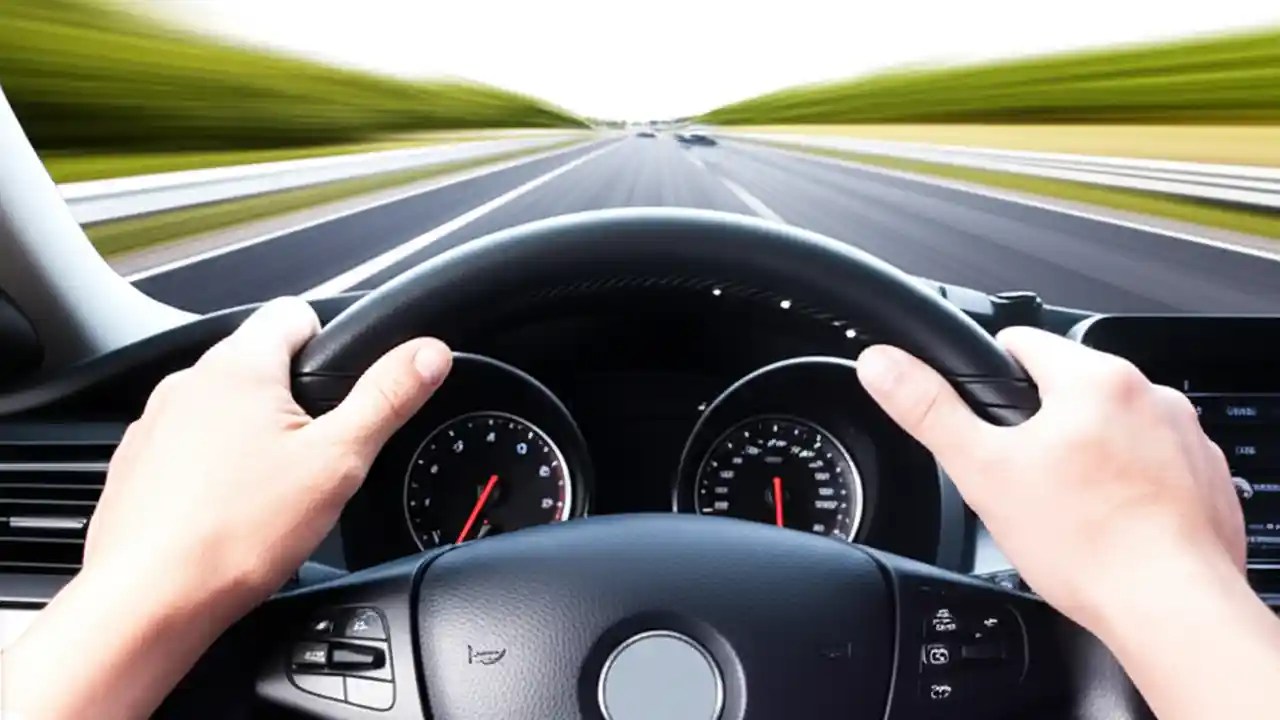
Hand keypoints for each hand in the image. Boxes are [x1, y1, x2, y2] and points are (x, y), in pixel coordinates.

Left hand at [5, 297, 451, 719]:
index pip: (293, 313)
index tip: (341, 385)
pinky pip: (187, 448)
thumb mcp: (338, 461)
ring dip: (250, 434)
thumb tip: (428, 354)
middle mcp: (188, 383)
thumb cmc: (238, 533)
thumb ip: (387, 399)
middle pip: (258, 363)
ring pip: (222, 408)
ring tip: (274, 491)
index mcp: (240, 367)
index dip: (329, 342)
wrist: (150, 601)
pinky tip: (231, 512)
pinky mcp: (136, 466)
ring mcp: (154, 424)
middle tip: (317, 455)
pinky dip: (212, 468)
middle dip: (293, 399)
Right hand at [856, 327, 1243, 633]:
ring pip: (1114, 427)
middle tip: (1022, 477)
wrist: (1170, 608)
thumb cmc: (1088, 543)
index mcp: (1094, 378)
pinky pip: (1156, 465)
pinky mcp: (1206, 478)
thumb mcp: (982, 470)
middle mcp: (1151, 395)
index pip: (1022, 341)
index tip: (985, 416)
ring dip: (1090, 452)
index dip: (989, 376)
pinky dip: (1132, 486)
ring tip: (1068, 507)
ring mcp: (1187, 437)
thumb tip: (883, 364)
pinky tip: (1111, 523)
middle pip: (1070, 388)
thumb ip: (927, 410)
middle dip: (1041, 426)